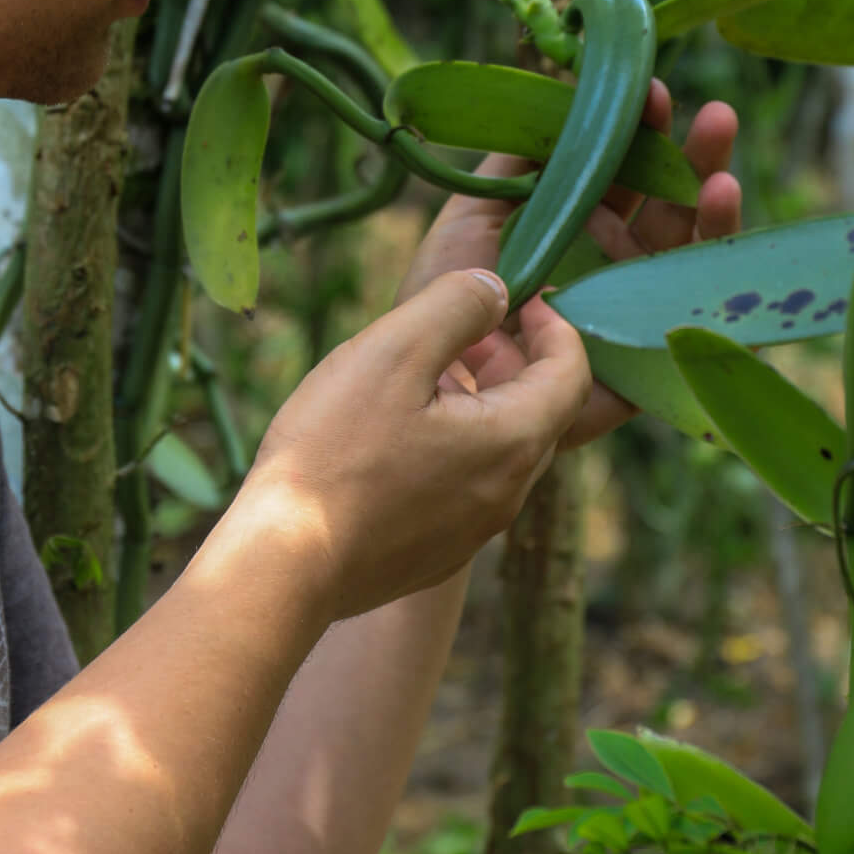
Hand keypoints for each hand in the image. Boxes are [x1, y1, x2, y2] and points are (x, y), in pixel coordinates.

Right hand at [241, 267, 592, 620]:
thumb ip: (455, 305)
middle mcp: (507, 494)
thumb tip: (496, 289)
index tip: (523, 296)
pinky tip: (396, 431)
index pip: (571, 374)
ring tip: (423, 372)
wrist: (282, 564)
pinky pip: (465, 486)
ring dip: (480, 403)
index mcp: (512, 442)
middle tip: (467, 326)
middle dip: (514, 360)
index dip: (556, 326)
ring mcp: (472, 532)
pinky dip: (454, 444)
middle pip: (539, 412)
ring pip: (499, 451)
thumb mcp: (393, 351)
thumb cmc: (334, 451)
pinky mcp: (434, 553)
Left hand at [395, 81, 741, 446]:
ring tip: (722, 176)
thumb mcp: (475, 212)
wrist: (426, 377)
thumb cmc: (445, 294)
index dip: (642, 134)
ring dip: (709, 214)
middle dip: (694, 160)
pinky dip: (706, 295)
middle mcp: (612, 268)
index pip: (626, 173)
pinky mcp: (636, 372)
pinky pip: (683, 332)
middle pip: (669, 208)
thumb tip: (560, 98)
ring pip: (686, 260)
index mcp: (579, 228)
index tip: (650, 94)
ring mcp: (628, 316)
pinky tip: (714, 264)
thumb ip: (516, 160)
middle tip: (716, 119)